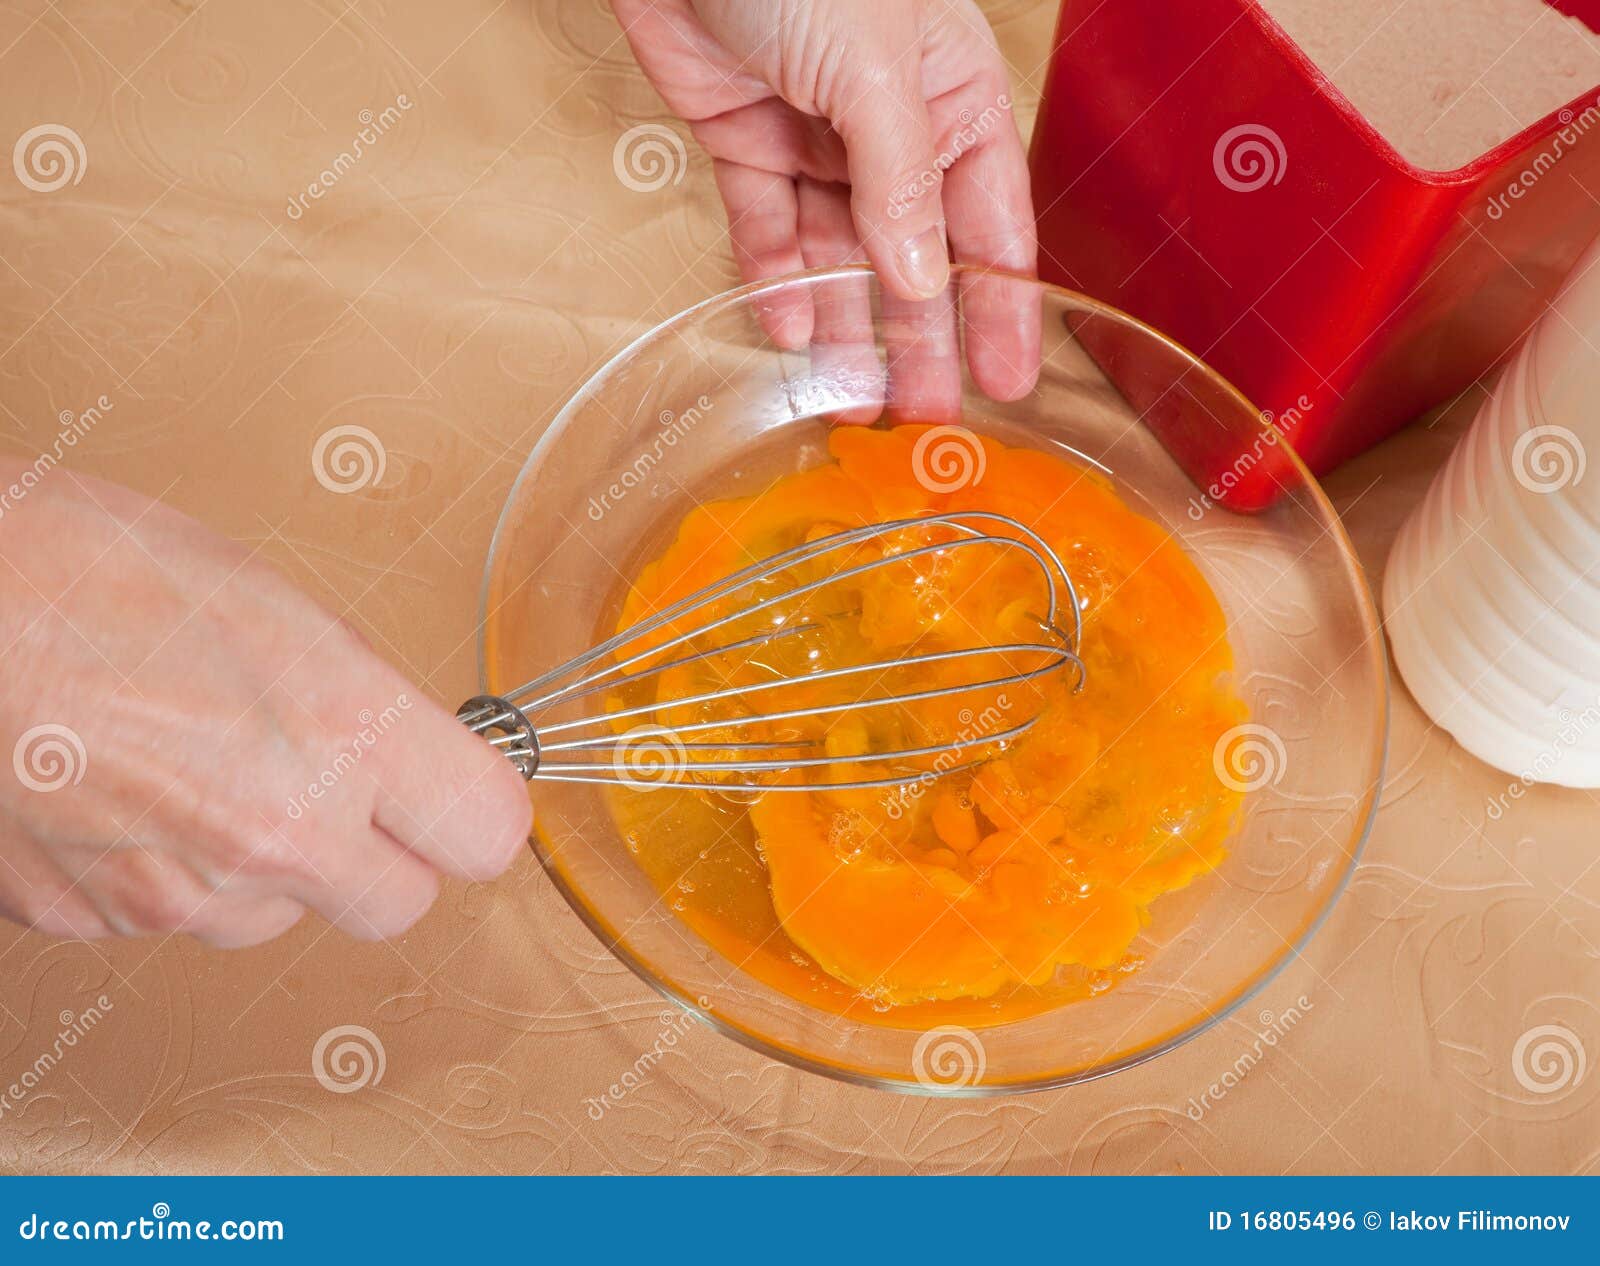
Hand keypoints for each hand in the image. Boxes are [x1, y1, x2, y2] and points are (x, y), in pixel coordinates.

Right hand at [0, 467, 530, 946]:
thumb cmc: (77, 565)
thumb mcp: (269, 603)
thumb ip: (356, 702)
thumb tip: (402, 754)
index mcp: (341, 729)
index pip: (487, 831)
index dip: (470, 810)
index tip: (454, 791)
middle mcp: (277, 828)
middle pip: (399, 903)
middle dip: (380, 855)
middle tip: (339, 791)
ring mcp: (182, 888)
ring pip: (281, 917)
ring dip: (267, 867)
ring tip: (198, 770)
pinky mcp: (97, 920)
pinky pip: (177, 917)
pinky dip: (170, 872)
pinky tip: (127, 795)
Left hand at [615, 0, 1039, 403]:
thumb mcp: (877, 71)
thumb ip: (903, 182)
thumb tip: (923, 279)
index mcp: (953, 96)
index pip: (990, 220)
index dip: (1000, 304)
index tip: (1008, 380)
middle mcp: (892, 125)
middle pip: (914, 254)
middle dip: (920, 338)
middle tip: (925, 419)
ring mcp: (817, 135)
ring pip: (839, 253)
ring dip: (844, 327)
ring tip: (851, 402)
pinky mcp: (745, 139)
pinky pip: (768, 226)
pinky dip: (776, 278)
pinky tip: (786, 333)